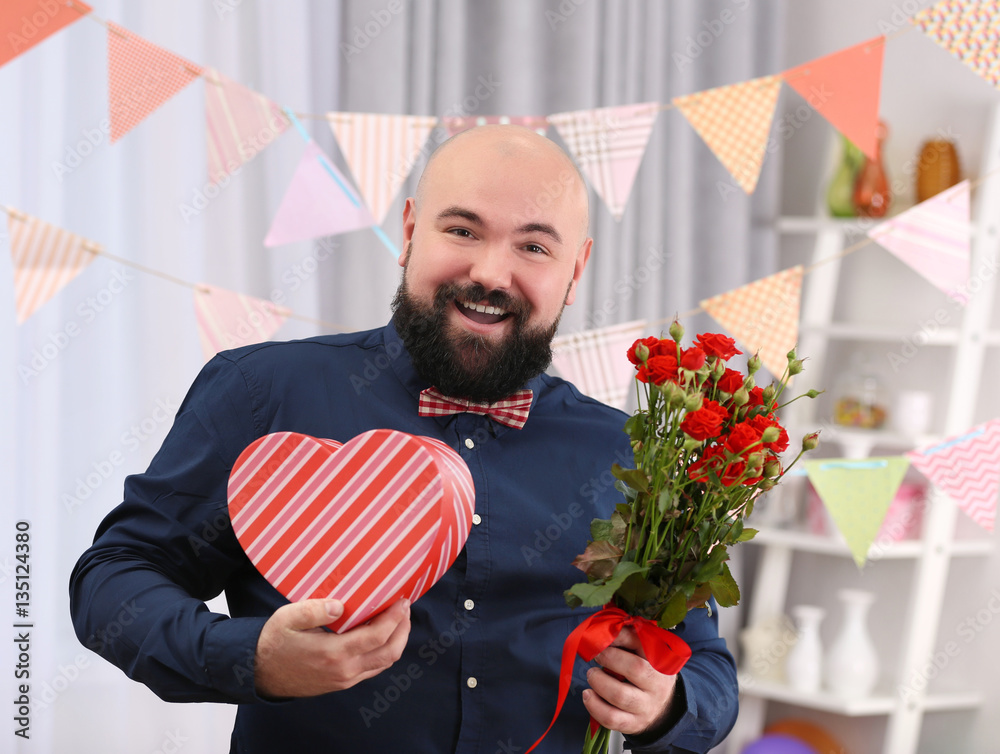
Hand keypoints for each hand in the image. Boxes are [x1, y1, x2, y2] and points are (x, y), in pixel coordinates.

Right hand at [254, 598, 410, 697]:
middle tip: (405, 608)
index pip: (377, 636)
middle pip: (389, 652)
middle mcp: (344, 670)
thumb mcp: (288, 618)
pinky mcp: (342, 683)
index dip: (395, 617)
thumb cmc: (274, 641)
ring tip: (398, 619)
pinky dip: (383, 651)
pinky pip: (372, 669)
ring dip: (396, 641)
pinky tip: (380, 635)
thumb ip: (313, 610)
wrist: (259, 673)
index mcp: (334, 653)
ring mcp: (344, 680)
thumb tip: (339, 605)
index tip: (402, 600)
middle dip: (403, 629)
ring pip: (384, 663)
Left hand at [582, 626, 677, 735]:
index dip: (620, 636)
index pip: (642, 642)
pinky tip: (588, 695)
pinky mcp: (633, 723)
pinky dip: (594, 706)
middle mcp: (656, 684)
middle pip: (635, 668)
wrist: (664, 708)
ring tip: (592, 675)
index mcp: (659, 660)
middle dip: (609, 658)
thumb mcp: (646, 654)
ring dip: (599, 682)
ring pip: (620, 695)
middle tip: (596, 655)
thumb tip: (602, 629)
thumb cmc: (648, 673)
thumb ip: (628, 640)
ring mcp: (645, 706)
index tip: (603, 635)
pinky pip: (611, 718)